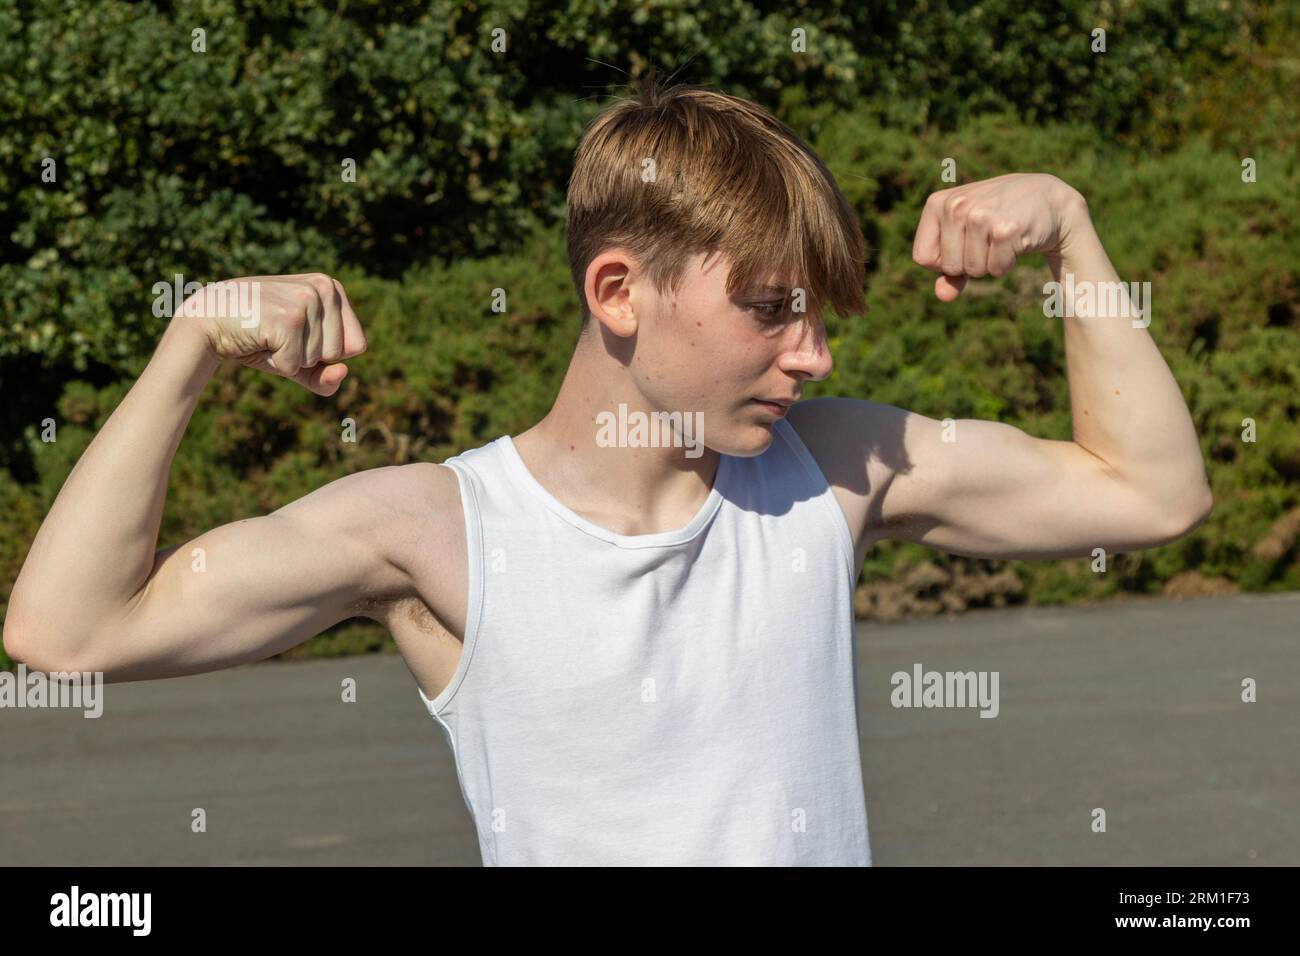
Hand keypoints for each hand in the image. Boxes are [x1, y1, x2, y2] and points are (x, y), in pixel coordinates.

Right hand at [177, 273, 366, 395]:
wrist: (208, 321)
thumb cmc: (258, 337)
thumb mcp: (298, 357)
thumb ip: (325, 375)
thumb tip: (343, 372)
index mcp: (332, 288)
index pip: (357, 345)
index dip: (325, 353)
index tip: (297, 334)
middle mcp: (323, 288)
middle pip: (338, 354)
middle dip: (308, 356)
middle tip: (278, 334)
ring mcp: (306, 301)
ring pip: (317, 359)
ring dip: (290, 358)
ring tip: (267, 334)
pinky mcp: (288, 319)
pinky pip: (295, 365)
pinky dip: (276, 363)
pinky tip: (259, 339)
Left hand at [912, 173, 1087, 301]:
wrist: (1047, 199)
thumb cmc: (997, 220)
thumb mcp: (965, 239)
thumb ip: (948, 270)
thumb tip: (942, 295)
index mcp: (938, 203)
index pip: (922, 257)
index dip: (943, 262)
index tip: (962, 244)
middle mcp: (956, 205)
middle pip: (949, 267)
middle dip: (969, 264)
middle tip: (987, 239)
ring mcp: (980, 215)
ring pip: (973, 270)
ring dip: (990, 263)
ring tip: (1001, 238)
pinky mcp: (1005, 229)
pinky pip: (996, 269)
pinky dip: (1006, 264)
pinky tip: (1016, 240)